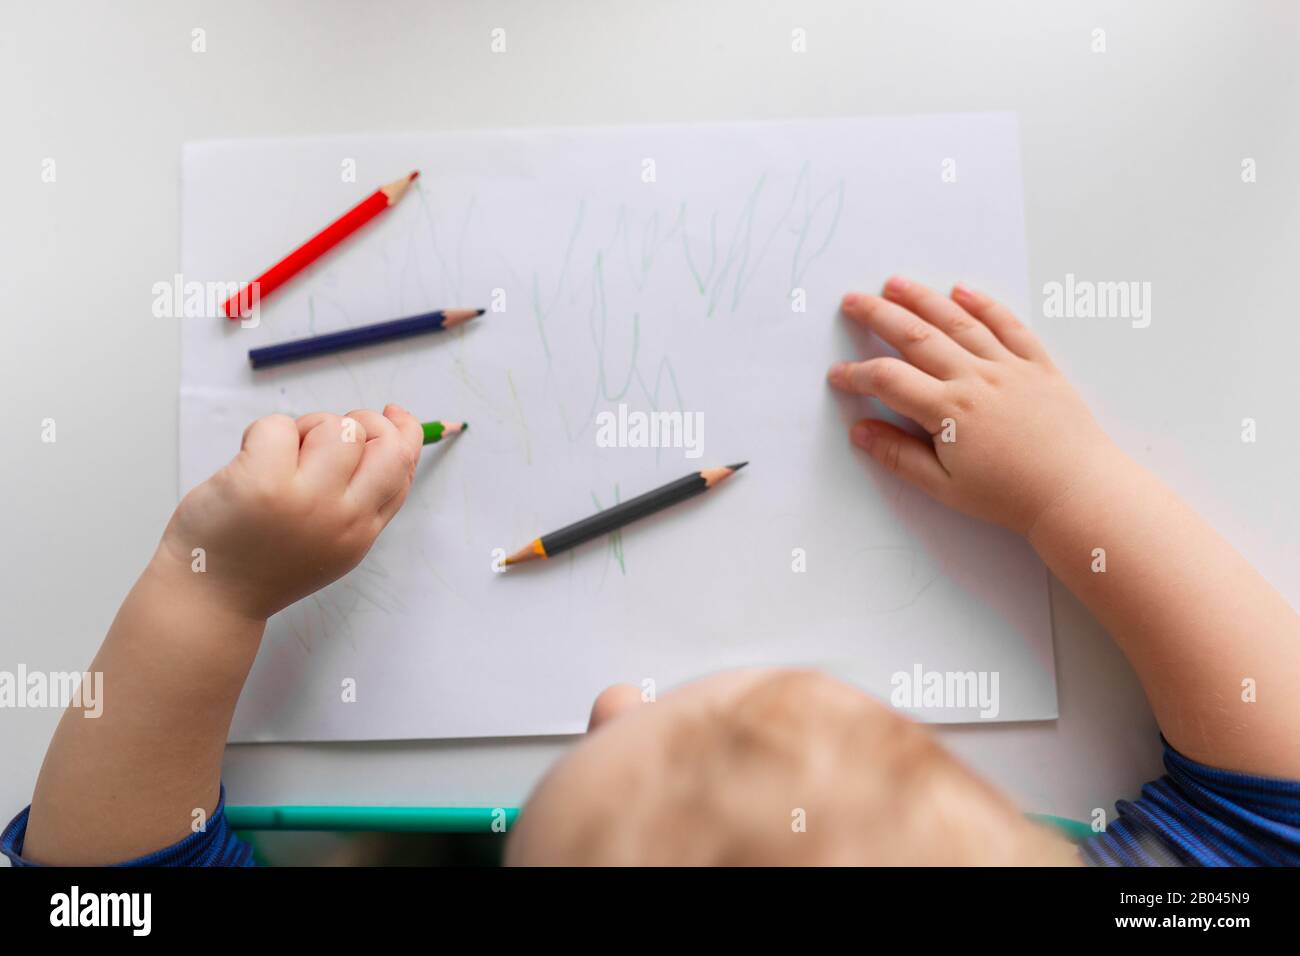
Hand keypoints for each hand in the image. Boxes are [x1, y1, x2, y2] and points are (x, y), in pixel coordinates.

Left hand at [158, 405, 424, 619]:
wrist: (211, 600)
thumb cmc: (263, 563)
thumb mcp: (333, 544)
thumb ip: (360, 500)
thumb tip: (378, 438)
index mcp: (362, 530)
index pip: (403, 468)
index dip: (405, 432)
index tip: (392, 413)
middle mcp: (342, 515)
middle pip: (385, 443)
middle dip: (367, 421)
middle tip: (331, 433)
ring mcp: (303, 498)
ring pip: (334, 426)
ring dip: (308, 427)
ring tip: (282, 456)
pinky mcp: (261, 481)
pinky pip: (278, 425)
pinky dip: (262, 432)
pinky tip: (249, 460)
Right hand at [827, 277, 1116, 535]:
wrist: (1076, 491)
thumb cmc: (1010, 496)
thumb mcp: (945, 487)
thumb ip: (899, 456)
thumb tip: (860, 431)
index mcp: (948, 411)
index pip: (888, 381)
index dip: (857, 374)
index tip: (837, 374)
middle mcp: (975, 379)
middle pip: (917, 337)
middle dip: (879, 316)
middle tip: (852, 300)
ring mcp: (1008, 367)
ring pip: (958, 322)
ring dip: (923, 299)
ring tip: (895, 283)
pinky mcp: (1038, 365)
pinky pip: (1008, 325)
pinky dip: (984, 305)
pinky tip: (962, 290)